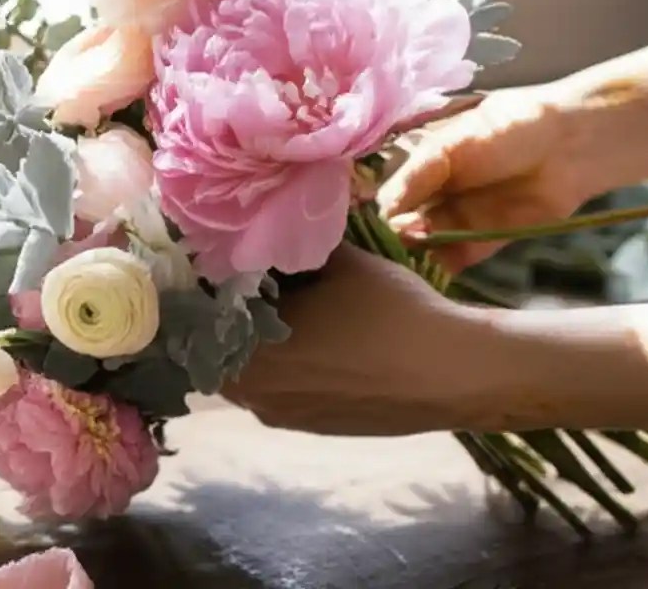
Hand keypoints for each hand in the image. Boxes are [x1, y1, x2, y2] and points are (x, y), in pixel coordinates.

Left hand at [224, 246, 523, 435]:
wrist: (452, 373)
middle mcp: (254, 396)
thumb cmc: (390, 313)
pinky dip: (281, 365)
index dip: (199, 289)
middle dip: (226, 316)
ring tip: (280, 306)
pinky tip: (313, 339)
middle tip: (243, 278)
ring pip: (247, 373)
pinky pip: (276, 390)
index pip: (195, 321)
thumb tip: (270, 221)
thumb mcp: (337, 261)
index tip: (211, 261)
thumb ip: (292, 244)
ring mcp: (281, 416)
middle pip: (216, 349)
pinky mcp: (310, 426)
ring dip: (253, 343)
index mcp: (248, 355)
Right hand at [379, 84, 592, 272]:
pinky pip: (451, 260)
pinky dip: (437, 268)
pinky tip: (429, 267)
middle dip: (397, 232)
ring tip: (420, 242)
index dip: (381, 210)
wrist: (569, 144)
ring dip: (415, 250)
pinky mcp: (481, 244)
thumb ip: (416, 177)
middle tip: (404, 232)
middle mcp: (435, 196)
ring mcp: (457, 221)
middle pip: (402, 223)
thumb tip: (383, 212)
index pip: (390, 195)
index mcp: (423, 165)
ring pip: (423, 244)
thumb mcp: (451, 144)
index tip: (380, 220)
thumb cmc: (509, 128)